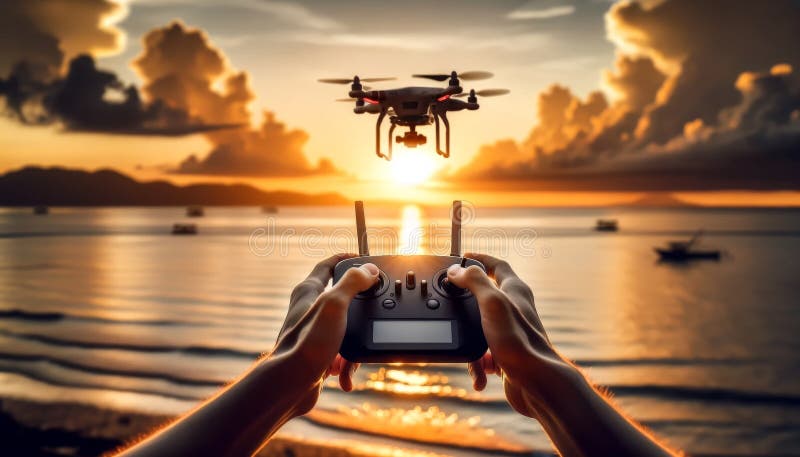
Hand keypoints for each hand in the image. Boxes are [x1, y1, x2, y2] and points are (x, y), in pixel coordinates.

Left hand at [270, 253, 378, 415]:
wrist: (290, 384)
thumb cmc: (307, 343)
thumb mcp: (334, 304)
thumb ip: (352, 283)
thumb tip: (369, 269)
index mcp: (308, 291)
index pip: (327, 265)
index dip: (346, 258)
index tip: (363, 259)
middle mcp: (308, 309)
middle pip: (343, 300)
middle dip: (360, 312)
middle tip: (369, 316)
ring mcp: (313, 332)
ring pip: (345, 331)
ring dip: (352, 346)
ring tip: (348, 358)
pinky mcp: (317, 354)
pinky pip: (340, 355)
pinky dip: (345, 365)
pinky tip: (344, 374)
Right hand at [447, 253, 564, 417]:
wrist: (537, 383)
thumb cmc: (520, 341)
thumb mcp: (491, 302)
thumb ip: (474, 281)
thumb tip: (456, 270)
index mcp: (515, 291)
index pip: (498, 265)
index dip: (480, 258)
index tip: (463, 257)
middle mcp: (515, 309)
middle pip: (486, 298)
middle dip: (467, 305)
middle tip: (452, 306)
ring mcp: (511, 333)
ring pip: (481, 330)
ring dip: (471, 343)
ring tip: (472, 353)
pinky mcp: (508, 355)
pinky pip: (485, 356)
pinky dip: (479, 364)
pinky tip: (481, 371)